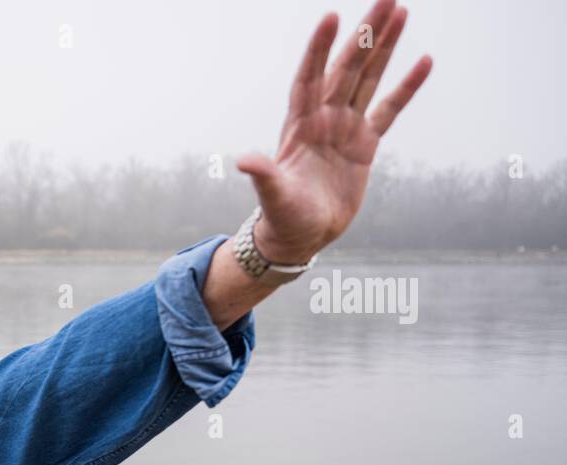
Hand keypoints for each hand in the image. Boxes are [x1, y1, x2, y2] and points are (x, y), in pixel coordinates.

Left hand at [237, 0, 431, 262]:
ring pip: (368, 79)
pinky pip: (389, 110)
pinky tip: (424, 61)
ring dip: (384, 48)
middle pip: (346, 68)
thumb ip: (264, 175)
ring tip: (401, 12)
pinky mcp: (365, 145)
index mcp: (299, 127)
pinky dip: (406, 87)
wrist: (300, 237)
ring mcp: (345, 129)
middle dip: (364, 34)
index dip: (319, 50)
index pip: (310, 78)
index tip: (331, 17)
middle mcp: (323, 120)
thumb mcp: (273, 197)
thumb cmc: (281, 217)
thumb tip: (244, 161)